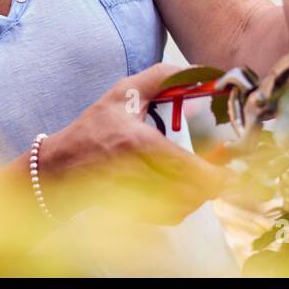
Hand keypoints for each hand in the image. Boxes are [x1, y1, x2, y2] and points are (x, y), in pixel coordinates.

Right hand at [38, 63, 233, 225]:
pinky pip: (169, 217)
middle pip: (191, 193)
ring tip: (198, 182)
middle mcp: (137, 174)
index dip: (214, 175)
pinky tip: (177, 192)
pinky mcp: (132, 213)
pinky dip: (180, 208)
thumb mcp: (123, 94)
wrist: (60, 166)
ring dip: (197, 197)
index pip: (187, 167)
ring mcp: (134, 198)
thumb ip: (160, 77)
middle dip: (211, 186)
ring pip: (183, 208)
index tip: (228, 173)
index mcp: (138, 143)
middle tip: (220, 175)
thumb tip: (196, 71)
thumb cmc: (92, 129)